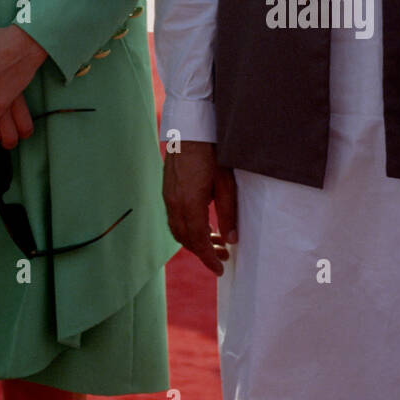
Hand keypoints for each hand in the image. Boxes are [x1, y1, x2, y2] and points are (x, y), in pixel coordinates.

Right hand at [162, 140, 236, 275]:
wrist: (189, 130)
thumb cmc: (211, 154)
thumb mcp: (225, 184)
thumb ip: (228, 213)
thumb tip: (232, 239)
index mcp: (189, 204)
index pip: (198, 241)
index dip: (209, 258)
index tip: (220, 269)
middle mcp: (174, 203)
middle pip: (186, 239)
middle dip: (204, 252)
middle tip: (223, 255)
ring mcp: (168, 196)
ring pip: (178, 230)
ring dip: (195, 240)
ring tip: (215, 241)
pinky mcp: (167, 190)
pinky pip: (174, 218)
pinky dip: (188, 228)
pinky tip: (202, 224)